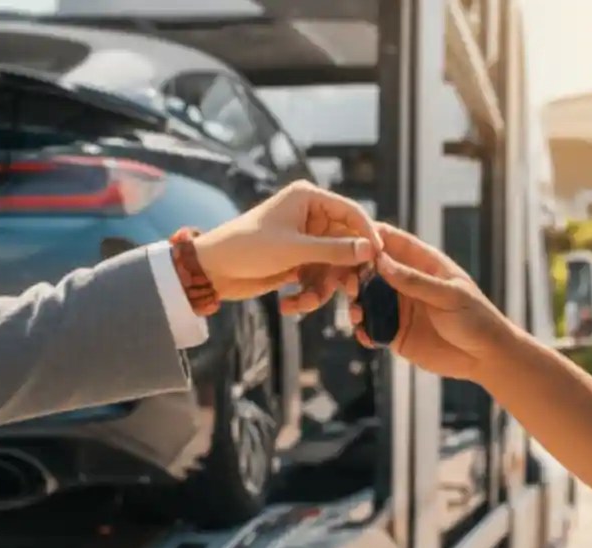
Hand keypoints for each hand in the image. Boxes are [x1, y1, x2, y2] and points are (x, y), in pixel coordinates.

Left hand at [193, 181, 379, 313]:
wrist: (212, 270)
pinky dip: (308, 295)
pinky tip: (288, 305)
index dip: (367, 234)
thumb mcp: (294, 249)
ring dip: (321, 289)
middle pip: (346, 244)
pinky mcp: (299, 262)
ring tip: (303, 302)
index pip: (351, 212)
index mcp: (308, 199)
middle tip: (351, 291)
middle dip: (344, 270)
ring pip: (333, 267)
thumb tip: (371, 249)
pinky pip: (318, 279)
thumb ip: (334, 250)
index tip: (378, 258)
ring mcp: (305, 241)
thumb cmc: (248, 247)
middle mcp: (310, 217)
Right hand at [349, 224, 511, 380]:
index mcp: (424, 264)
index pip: (394, 242)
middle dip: (356, 273)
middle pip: (372, 269)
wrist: (486, 357)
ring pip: (367, 298)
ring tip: (356, 312)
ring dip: (356, 302)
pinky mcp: (396, 333)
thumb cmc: (476, 318)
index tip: (352, 240)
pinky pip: (372, 328)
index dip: (372, 237)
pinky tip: (364, 334)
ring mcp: (400, 307)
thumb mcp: (449, 296)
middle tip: (348, 284)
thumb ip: (416, 281)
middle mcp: (408, 282)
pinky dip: (363, 329)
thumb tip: (382, 262)